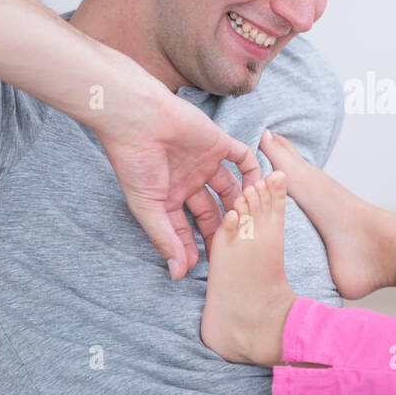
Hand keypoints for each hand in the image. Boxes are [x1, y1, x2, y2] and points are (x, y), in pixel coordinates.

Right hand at [95, 84, 261, 278]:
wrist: (138, 120)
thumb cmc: (134, 162)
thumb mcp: (148, 207)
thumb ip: (165, 239)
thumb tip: (177, 274)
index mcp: (169, 196)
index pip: (186, 227)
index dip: (196, 246)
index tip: (208, 265)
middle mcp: (189, 181)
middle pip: (213, 212)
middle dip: (224, 230)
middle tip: (239, 248)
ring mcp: (205, 162)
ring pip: (231, 188)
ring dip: (243, 204)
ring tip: (254, 222)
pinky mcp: (219, 143)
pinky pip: (243, 159)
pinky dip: (254, 172)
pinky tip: (261, 189)